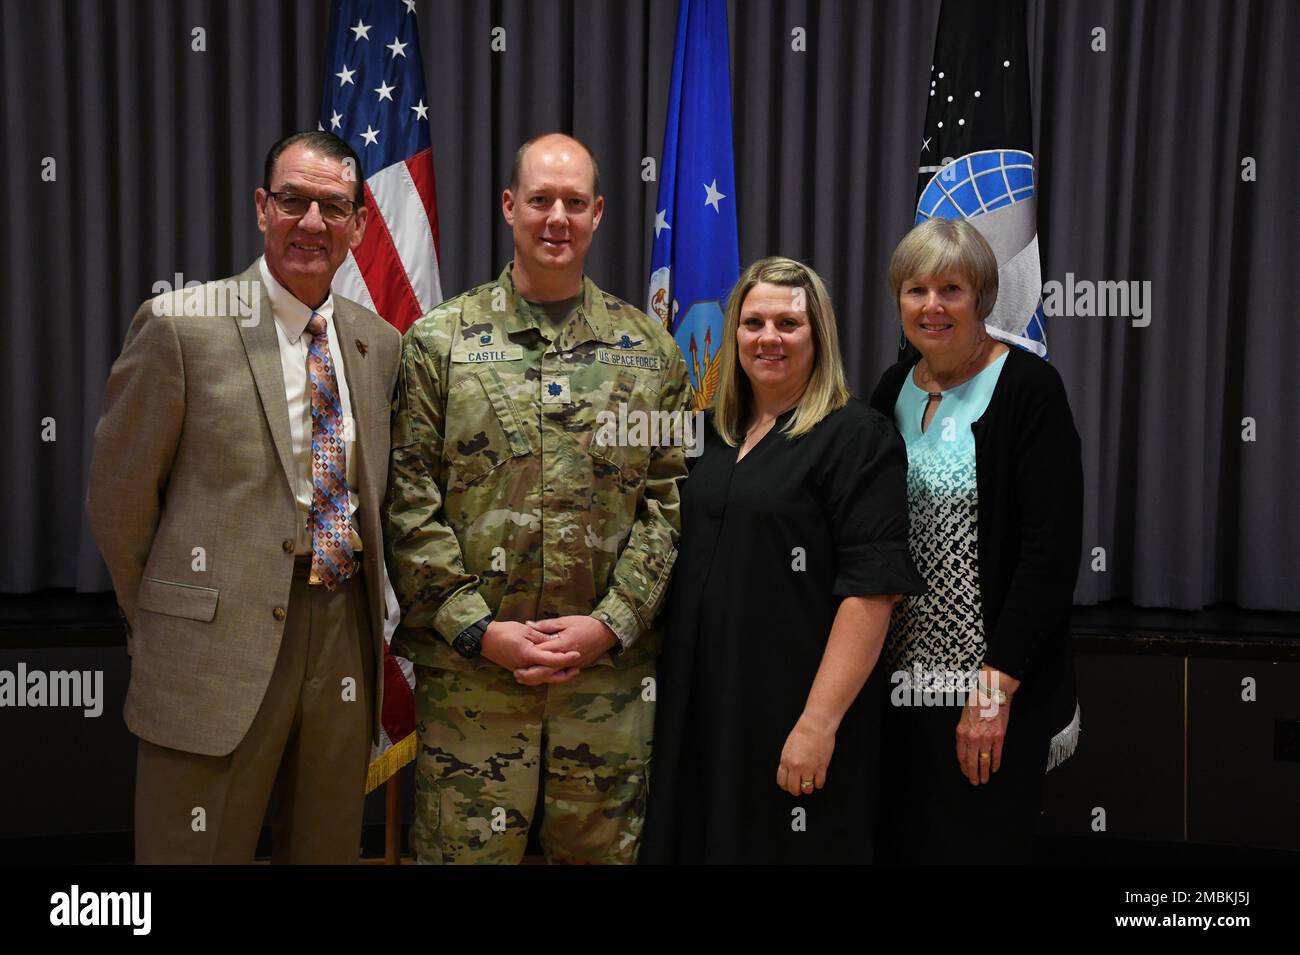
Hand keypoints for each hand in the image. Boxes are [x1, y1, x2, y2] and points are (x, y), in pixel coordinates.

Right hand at [480, 620, 580, 684]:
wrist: (485, 639)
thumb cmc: (505, 631)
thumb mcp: (526, 631)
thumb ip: (542, 638)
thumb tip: (556, 641)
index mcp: (528, 655)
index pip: (551, 660)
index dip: (566, 658)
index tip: (577, 654)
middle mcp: (526, 666)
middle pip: (549, 676)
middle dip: (564, 674)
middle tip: (576, 668)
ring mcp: (521, 670)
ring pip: (542, 680)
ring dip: (556, 677)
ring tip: (568, 671)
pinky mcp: (518, 670)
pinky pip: (535, 678)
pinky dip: (546, 676)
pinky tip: (552, 671)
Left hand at [523, 615, 618, 672]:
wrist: (606, 632)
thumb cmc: (585, 624)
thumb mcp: (565, 621)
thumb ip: (545, 625)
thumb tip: (528, 624)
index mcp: (562, 644)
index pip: (542, 653)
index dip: (528, 657)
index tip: (514, 657)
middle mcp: (567, 658)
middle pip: (545, 671)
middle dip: (530, 675)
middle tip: (516, 674)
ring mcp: (572, 665)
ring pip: (552, 676)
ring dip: (537, 678)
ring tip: (523, 678)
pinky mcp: (576, 668)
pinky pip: (560, 675)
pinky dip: (549, 677)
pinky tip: (539, 677)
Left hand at [776, 714, 835, 796]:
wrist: (816, 725)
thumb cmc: (803, 732)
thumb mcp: (788, 747)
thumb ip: (787, 761)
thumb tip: (788, 772)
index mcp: (786, 760)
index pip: (782, 782)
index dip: (786, 786)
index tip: (789, 786)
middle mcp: (796, 767)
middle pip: (794, 788)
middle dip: (796, 790)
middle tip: (800, 787)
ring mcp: (809, 768)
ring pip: (807, 789)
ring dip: (808, 788)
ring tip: (810, 783)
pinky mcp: (821, 768)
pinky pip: (819, 784)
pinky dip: (818, 783)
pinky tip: (818, 778)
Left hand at [955, 670, 1014, 784]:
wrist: (991, 693)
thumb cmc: (977, 702)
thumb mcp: (963, 717)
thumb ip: (964, 732)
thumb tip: (965, 746)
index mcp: (962, 732)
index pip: (961, 755)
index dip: (963, 767)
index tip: (965, 772)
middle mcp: (973, 737)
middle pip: (971, 762)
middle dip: (972, 774)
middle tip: (974, 782)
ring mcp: (986, 738)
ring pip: (984, 761)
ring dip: (984, 773)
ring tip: (984, 780)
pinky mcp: (998, 737)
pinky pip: (996, 755)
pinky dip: (995, 764)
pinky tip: (993, 769)